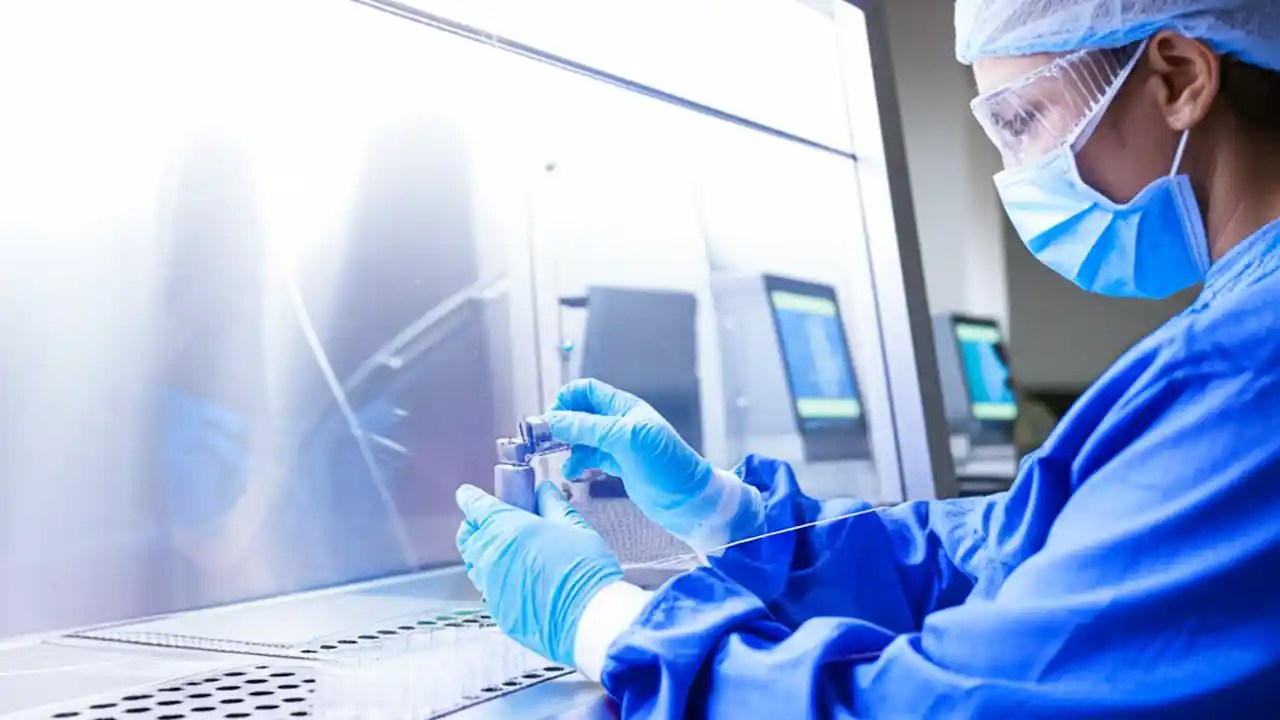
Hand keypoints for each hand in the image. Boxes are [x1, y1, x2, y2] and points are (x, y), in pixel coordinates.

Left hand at [455, 481, 622, 665]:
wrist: (585, 617)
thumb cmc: (582, 566)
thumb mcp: (573, 526)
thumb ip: (553, 504)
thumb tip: (543, 490)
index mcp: (505, 527)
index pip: (475, 506)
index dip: (470, 498)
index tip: (467, 494)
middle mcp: (490, 555)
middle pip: (468, 537)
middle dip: (475, 528)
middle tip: (493, 525)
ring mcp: (490, 585)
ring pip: (475, 564)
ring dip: (483, 555)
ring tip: (508, 554)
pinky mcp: (497, 610)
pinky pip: (489, 589)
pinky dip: (497, 581)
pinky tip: (520, 582)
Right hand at [543, 379, 762, 550]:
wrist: (689, 501)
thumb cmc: (667, 466)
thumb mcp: (625, 440)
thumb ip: (588, 427)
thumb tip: (553, 419)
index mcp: (623, 407)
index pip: (585, 390)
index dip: (565, 400)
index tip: (552, 421)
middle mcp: (619, 422)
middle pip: (580, 413)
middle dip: (561, 424)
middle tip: (545, 442)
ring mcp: (618, 444)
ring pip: (582, 437)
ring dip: (566, 446)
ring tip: (557, 460)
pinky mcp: (618, 465)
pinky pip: (589, 457)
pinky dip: (577, 463)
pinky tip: (573, 473)